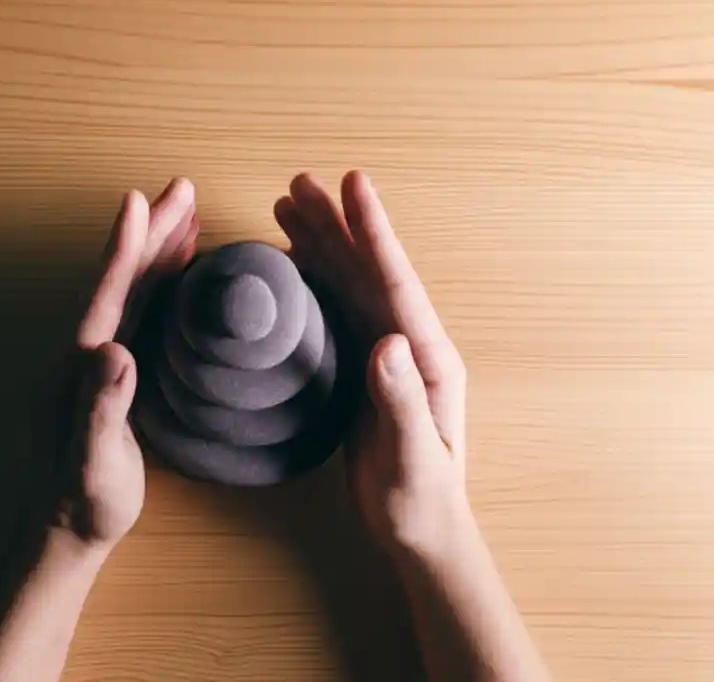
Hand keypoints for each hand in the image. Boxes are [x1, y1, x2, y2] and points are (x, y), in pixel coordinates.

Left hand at [57, 178, 198, 551]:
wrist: (67, 527)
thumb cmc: (82, 499)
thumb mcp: (93, 460)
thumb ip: (101, 407)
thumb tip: (117, 352)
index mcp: (82, 365)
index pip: (107, 295)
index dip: (124, 248)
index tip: (138, 202)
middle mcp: (88, 352)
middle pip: (123, 279)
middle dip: (152, 231)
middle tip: (183, 187)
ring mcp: (101, 361)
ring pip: (134, 290)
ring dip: (159, 249)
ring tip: (188, 213)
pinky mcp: (118, 374)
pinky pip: (143, 314)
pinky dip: (163, 283)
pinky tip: (181, 271)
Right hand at [275, 171, 469, 560]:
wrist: (420, 531)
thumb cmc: (421, 500)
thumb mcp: (412, 457)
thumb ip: (402, 400)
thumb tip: (387, 341)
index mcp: (428, 356)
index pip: (395, 282)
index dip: (373, 232)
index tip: (353, 184)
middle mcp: (407, 345)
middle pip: (367, 271)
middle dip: (335, 224)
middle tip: (297, 184)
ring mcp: (384, 355)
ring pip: (348, 285)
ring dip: (320, 244)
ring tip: (286, 207)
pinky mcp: (362, 371)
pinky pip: (334, 312)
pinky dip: (312, 281)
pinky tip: (291, 262)